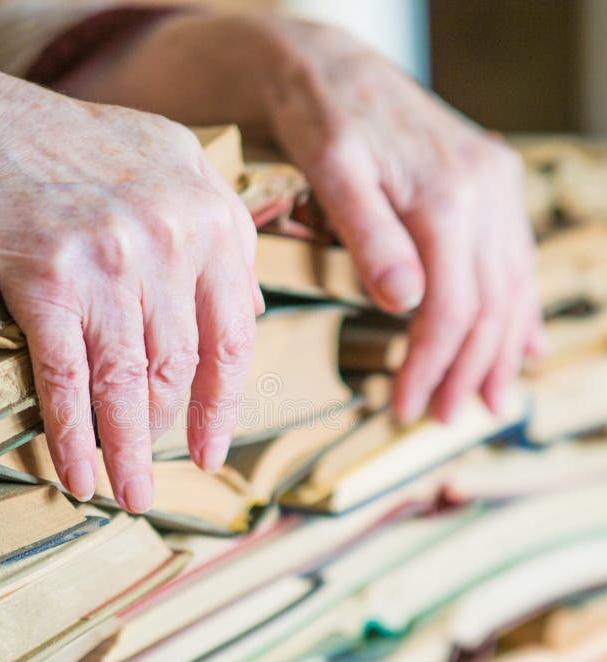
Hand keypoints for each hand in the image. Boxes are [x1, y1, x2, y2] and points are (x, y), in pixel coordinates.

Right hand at [0, 45, 260, 512]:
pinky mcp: (50, 281)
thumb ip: (222, 233)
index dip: (224, 404)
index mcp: (211, 216)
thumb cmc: (69, 149)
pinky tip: (76, 477)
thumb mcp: (172, 165)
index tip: (211, 448)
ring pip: (129, 384)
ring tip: (128, 497)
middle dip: (167, 433)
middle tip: (154, 475)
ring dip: (127, 454)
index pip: (233, 336)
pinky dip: (73, 438)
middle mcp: (171, 238)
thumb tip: (252, 309)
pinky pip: (69, 381)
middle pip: (179, 368)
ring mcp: (112, 261)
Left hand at [68, 13, 544, 422]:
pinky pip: (514, 257)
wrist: (331, 66)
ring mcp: (495, 186)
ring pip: (510, 285)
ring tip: (490, 399)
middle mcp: (486, 192)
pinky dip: (516, 306)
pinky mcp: (490, 183)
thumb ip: (370, 236)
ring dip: (499, 349)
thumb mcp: (333, 173)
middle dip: (465, 368)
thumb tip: (406, 304)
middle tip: (445, 417)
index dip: (431, 363)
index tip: (407, 406)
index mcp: (448, 197)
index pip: (451, 306)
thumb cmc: (321, 121)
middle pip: (488, 304)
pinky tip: (519, 342)